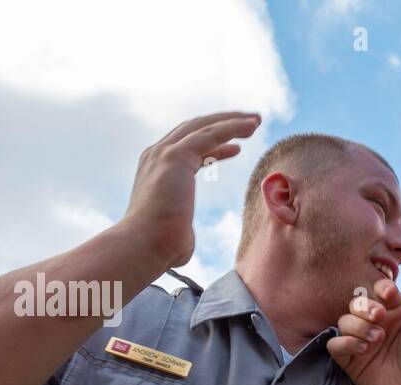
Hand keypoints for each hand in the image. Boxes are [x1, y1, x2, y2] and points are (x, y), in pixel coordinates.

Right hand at [121, 112, 261, 268]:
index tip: (235, 148)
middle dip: (224, 124)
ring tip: (257, 121)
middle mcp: (157, 156)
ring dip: (232, 121)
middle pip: (195, 129)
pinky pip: (210, 133)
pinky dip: (232, 127)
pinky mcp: (176, 156)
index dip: (213, 145)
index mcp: (155, 170)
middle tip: (251, 124)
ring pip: (205, 126)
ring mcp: (165, 153)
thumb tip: (185, 237)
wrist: (143, 245)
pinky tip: (250, 126)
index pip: (187, 147)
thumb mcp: (175, 230)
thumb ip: (181, 226)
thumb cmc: (160, 247)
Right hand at [328, 278, 400, 384]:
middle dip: (366, 306)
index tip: (389, 295)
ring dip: (358, 325)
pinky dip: (345, 342)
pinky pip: (334, 344)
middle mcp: (376, 325)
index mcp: (395, 313)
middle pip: (357, 302)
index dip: (381, 288)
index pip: (379, 290)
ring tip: (377, 339)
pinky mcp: (350, 360)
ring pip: (343, 320)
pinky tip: (363, 350)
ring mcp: (362, 342)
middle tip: (379, 317)